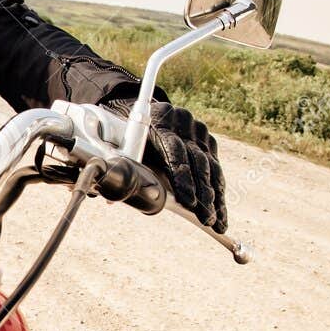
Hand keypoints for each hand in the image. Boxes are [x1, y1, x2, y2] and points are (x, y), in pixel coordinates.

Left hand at [108, 98, 226, 230]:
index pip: (175, 152)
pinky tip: (220, 211)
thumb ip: (121, 166)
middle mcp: (184, 123)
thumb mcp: (120, 142)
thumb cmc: (125, 132)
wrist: (140, 108)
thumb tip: (109, 199)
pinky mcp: (207, 140)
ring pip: (210, 167)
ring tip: (217, 222)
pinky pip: (215, 168)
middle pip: (197, 161)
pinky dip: (218, 191)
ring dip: (215, 197)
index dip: (183, 179)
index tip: (189, 203)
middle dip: (203, 194)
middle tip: (206, 219)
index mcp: (160, 121)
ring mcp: (198, 130)